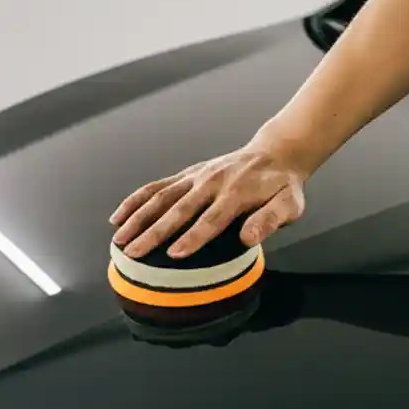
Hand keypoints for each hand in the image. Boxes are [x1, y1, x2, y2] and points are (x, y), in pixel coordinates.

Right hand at [109, 142, 309, 258]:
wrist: (275, 154)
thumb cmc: (283, 187)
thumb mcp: (290, 205)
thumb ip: (271, 220)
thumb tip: (248, 238)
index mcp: (237, 193)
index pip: (212, 219)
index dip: (193, 237)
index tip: (174, 254)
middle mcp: (211, 182)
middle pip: (178, 209)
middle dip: (154, 232)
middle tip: (134, 253)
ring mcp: (196, 176)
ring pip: (161, 197)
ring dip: (137, 218)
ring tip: (119, 240)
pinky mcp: (186, 175)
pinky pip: (156, 187)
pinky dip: (135, 201)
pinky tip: (118, 218)